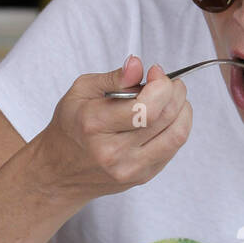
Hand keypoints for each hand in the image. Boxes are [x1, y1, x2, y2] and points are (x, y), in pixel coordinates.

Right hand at [32, 54, 191, 204]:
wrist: (60, 171)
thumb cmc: (70, 128)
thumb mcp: (81, 91)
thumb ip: (114, 77)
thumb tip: (138, 65)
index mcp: (95, 124)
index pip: (146, 107)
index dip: (162, 85)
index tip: (157, 73)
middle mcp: (113, 150)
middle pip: (165, 118)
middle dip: (176, 92)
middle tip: (169, 83)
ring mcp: (130, 167)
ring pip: (177, 135)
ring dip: (183, 110)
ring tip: (172, 99)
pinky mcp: (142, 177)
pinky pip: (173, 149)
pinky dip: (176, 127)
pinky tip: (165, 118)